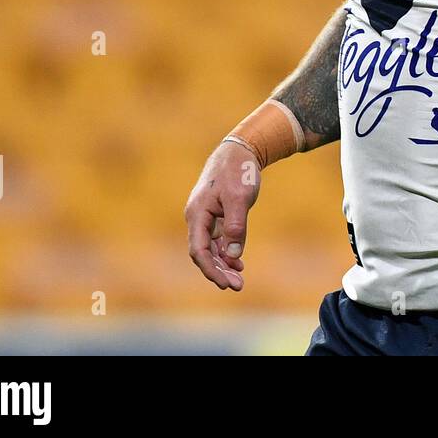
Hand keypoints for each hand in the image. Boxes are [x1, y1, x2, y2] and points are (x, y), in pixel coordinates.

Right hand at [184, 141, 260, 290]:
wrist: (239, 151)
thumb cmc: (238, 172)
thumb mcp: (240, 198)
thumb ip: (236, 226)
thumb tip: (232, 256)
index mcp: (197, 214)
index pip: (198, 250)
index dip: (211, 269)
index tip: (225, 283)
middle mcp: (197, 218)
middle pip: (203, 253)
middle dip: (218, 271)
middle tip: (237, 286)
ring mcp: (205, 217)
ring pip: (210, 248)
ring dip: (223, 264)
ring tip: (239, 280)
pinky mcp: (215, 215)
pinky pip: (217, 239)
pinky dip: (226, 252)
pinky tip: (238, 263)